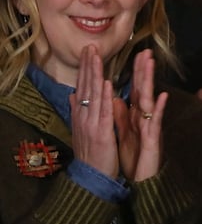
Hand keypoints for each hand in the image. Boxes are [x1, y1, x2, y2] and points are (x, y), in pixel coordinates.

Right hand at [70, 45, 119, 178]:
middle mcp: (84, 117)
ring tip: (96, 57)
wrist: (91, 177)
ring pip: (94, 95)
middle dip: (88, 66)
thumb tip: (73, 94)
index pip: (83, 86)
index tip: (87, 51)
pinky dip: (105, 97)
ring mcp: (92, 124)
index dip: (85, 68)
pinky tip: (108, 84)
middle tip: (90, 46)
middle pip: (86, 87)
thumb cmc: (91, 152)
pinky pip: (104, 112)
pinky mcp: (102, 133)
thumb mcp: (83, 129)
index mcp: (82, 115)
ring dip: (95, 75)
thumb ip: (79, 111)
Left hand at [113, 50, 168, 181]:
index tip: (136, 55)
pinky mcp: (153, 138)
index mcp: (134, 116)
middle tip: (145, 52)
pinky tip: (162, 96)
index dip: (135, 73)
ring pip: (149, 100)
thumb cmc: (134, 156)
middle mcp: (144, 117)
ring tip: (151, 64)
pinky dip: (159, 108)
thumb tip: (112, 98)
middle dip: (143, 71)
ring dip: (150, 82)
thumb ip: (118, 115)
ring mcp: (150, 126)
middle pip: (142, 90)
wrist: (141, 179)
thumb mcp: (123, 133)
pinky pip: (156, 121)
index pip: (134, 90)